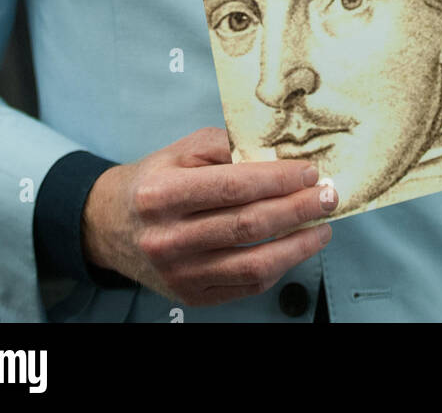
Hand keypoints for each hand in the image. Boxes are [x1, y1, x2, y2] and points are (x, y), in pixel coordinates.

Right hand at [81, 126, 336, 306]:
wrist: (113, 225)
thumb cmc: (156, 181)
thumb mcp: (184, 150)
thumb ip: (229, 147)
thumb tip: (281, 153)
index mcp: (163, 193)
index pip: (234, 187)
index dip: (278, 180)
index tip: (310, 173)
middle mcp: (168, 238)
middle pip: (248, 226)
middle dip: (298, 210)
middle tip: (328, 196)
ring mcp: (179, 273)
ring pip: (253, 265)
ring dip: (298, 246)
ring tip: (322, 227)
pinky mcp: (191, 295)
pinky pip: (246, 286)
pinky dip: (278, 266)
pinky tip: (295, 248)